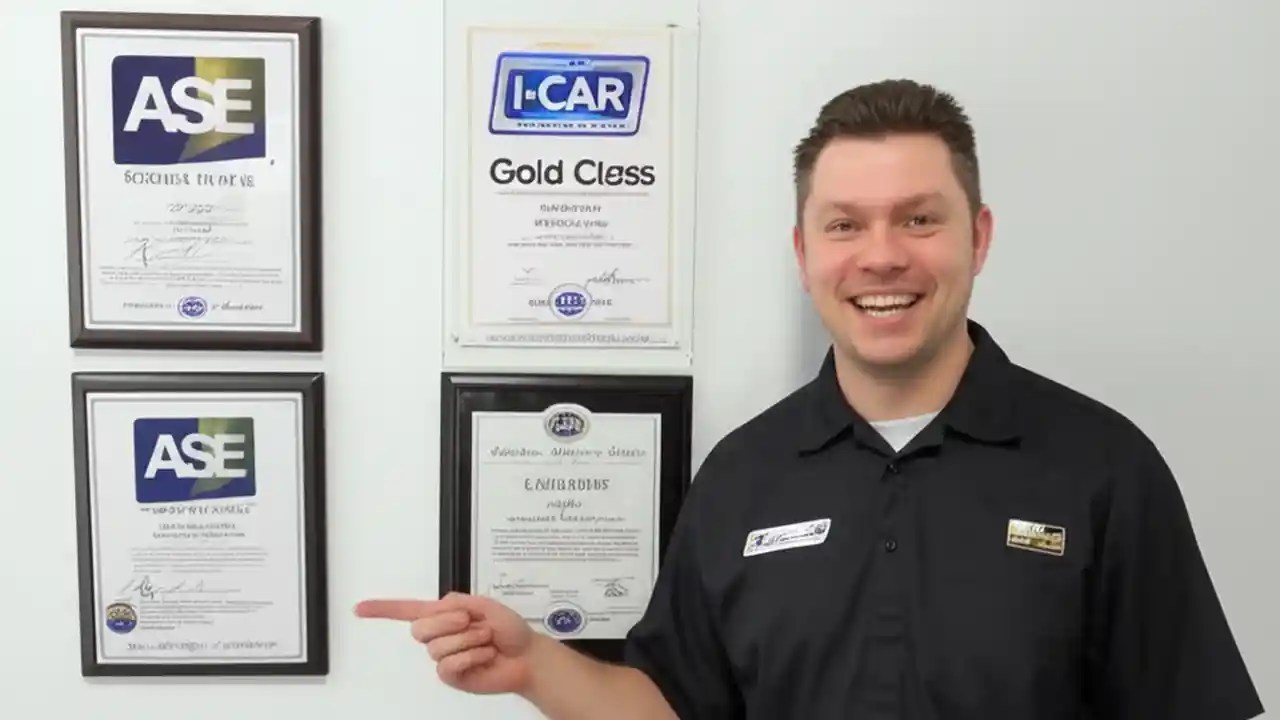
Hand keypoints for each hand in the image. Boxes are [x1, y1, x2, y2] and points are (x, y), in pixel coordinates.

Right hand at [355, 592, 535, 693]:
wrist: (526, 655)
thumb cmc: (508, 629)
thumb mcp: (484, 604)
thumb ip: (457, 602)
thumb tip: (438, 605)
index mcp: (444, 615)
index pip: (407, 610)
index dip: (383, 609)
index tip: (359, 608)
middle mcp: (440, 636)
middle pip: (419, 629)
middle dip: (449, 621)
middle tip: (473, 622)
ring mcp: (444, 657)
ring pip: (438, 647)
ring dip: (468, 639)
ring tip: (485, 640)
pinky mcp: (452, 675)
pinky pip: (449, 665)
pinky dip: (470, 656)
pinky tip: (484, 655)